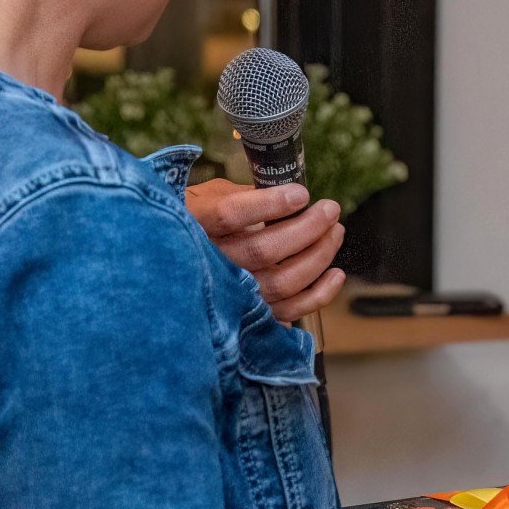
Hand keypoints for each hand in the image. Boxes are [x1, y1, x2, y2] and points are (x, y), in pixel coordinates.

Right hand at [185, 179, 346, 323]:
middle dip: (308, 228)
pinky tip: (335, 273)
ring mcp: (230, 293)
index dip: (269, 205)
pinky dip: (319, 294)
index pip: (229, 215)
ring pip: (282, 281)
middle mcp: (209, 263)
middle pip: (263, 250)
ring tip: (335, 232)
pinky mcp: (249, 314)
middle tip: (330, 209)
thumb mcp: (210, 197)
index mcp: (194, 225)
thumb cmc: (199, 221)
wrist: (173, 264)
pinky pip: (290, 310)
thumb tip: (287, 194)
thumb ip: (243, 194)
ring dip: (318, 255)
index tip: (301, 194)